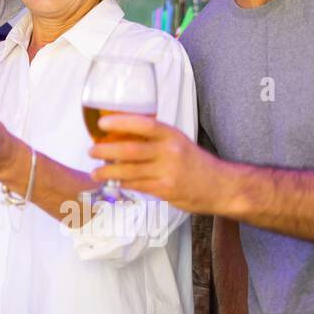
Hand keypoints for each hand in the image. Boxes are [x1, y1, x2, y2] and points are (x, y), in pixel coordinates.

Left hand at [89, 114, 236, 214]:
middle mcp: (169, 152)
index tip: (102, 123)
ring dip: (108, 171)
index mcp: (172, 135)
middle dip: (105, 151)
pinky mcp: (165, 190)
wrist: (221, 187)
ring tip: (96, 172)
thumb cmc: (196, 162)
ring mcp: (167, 172)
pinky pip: (137, 185)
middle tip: (91, 151)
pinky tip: (113, 182)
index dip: (121, 122)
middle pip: (130, 150)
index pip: (144, 124)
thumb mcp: (179, 141)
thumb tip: (124, 133)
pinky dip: (122, 183)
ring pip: (129, 171)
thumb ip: (156, 138)